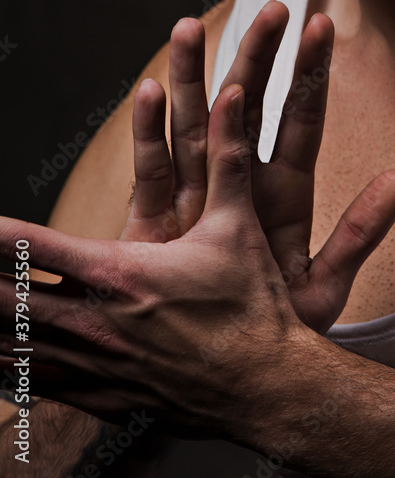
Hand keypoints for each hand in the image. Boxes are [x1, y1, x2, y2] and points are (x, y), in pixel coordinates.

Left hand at [0, 80, 325, 437]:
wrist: (267, 387)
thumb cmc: (251, 307)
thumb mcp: (237, 224)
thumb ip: (228, 155)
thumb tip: (232, 98)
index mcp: (119, 274)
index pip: (30, 247)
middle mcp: (95, 321)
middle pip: (5, 301)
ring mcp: (94, 365)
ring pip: (12, 347)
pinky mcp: (103, 397)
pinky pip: (36, 384)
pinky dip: (7, 368)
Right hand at [120, 1, 394, 331]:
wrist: (216, 372)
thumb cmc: (270, 329)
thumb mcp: (323, 286)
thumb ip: (359, 233)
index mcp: (284, 194)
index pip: (300, 122)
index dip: (309, 75)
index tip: (321, 26)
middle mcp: (239, 183)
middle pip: (248, 107)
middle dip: (257, 57)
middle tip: (271, 7)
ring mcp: (196, 196)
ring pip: (194, 122)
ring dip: (193, 76)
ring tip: (190, 27)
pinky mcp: (155, 221)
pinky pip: (152, 168)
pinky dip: (149, 130)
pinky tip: (150, 89)